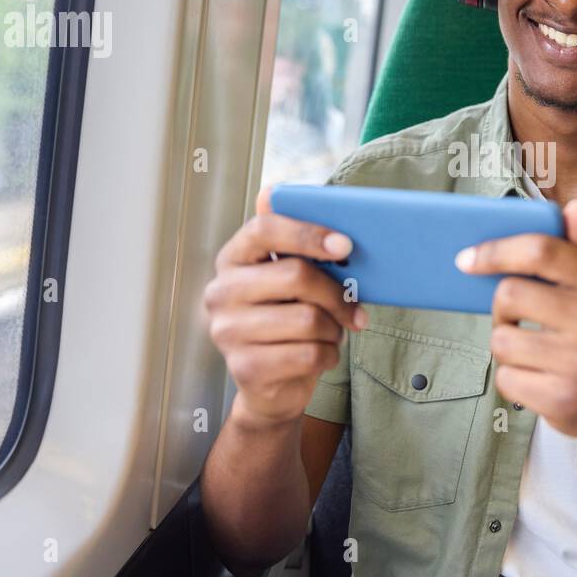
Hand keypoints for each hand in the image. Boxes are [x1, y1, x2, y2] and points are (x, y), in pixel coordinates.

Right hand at [204, 186, 366, 428]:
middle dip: (337, 294)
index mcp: (232, 260)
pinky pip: (309, 354)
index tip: (345, 245)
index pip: (263, 229)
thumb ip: (290, 244)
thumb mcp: (290, 282)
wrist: (272, 385)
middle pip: (296, 275)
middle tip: (356, 309)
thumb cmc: (287, 321)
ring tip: (331, 334)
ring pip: (308, 319)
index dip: (307, 233)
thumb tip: (271, 191)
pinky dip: (329, 355)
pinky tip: (323, 356)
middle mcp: (221, 292)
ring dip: (334, 330)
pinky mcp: (244, 368)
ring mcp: (227, 331)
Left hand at [456, 200, 576, 441]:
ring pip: (502, 340)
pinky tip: (538, 377)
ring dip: (506, 344)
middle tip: (517, 316)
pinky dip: (512, 377)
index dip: (496, 251)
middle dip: (502, 307)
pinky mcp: (564, 399)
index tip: (467, 260)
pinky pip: (506, 377)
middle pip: (509, 295)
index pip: (540, 251)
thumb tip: (574, 206)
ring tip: (533, 349)